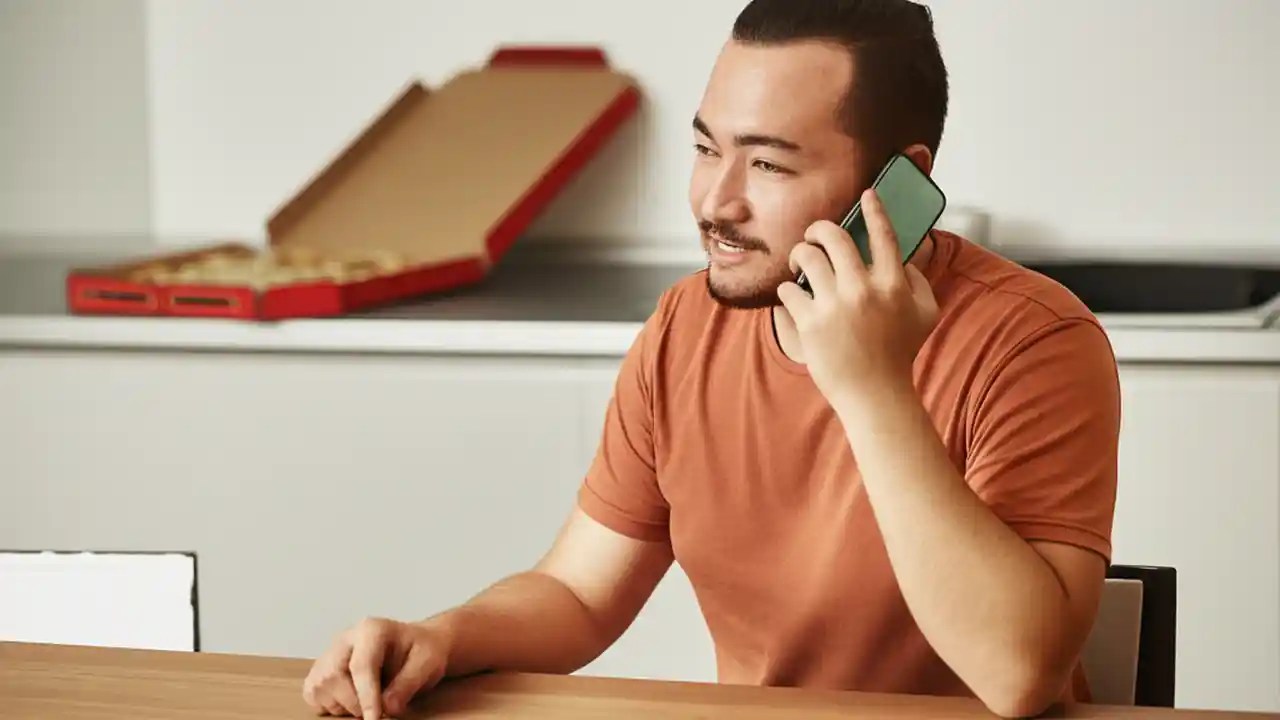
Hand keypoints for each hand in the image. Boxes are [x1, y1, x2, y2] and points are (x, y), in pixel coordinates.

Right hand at [302, 617, 449, 718]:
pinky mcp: (321, 668)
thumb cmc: (422, 651)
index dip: (366, 696)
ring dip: (343, 705)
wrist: (416, 645)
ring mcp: (330, 652)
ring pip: (320, 686)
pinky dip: (328, 704)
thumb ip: (408, 683)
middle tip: (376, 712)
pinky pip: (312, 692)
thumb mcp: (427, 663)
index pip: (361, 665)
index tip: (374, 719)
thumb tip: (387, 707)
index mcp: (372, 629)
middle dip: (354, 702)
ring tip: (368, 701)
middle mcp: (345, 638)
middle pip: (333, 676)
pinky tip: (350, 700)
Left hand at [776, 188, 939, 404]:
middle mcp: (864, 290)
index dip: (875, 210)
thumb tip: (903, 258)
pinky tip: (794, 297)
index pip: (885, 236)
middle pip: (834, 236)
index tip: (866, 194)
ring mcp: (835, 305)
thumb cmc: (899, 354)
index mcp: (893, 284)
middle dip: (818, 229)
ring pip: (806, 257)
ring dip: (799, 256)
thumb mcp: (925, 315)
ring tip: (799, 266)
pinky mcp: (810, 322)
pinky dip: (787, 290)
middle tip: (813, 236)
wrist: (875, 395)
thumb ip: (918, 281)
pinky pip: (788, 290)